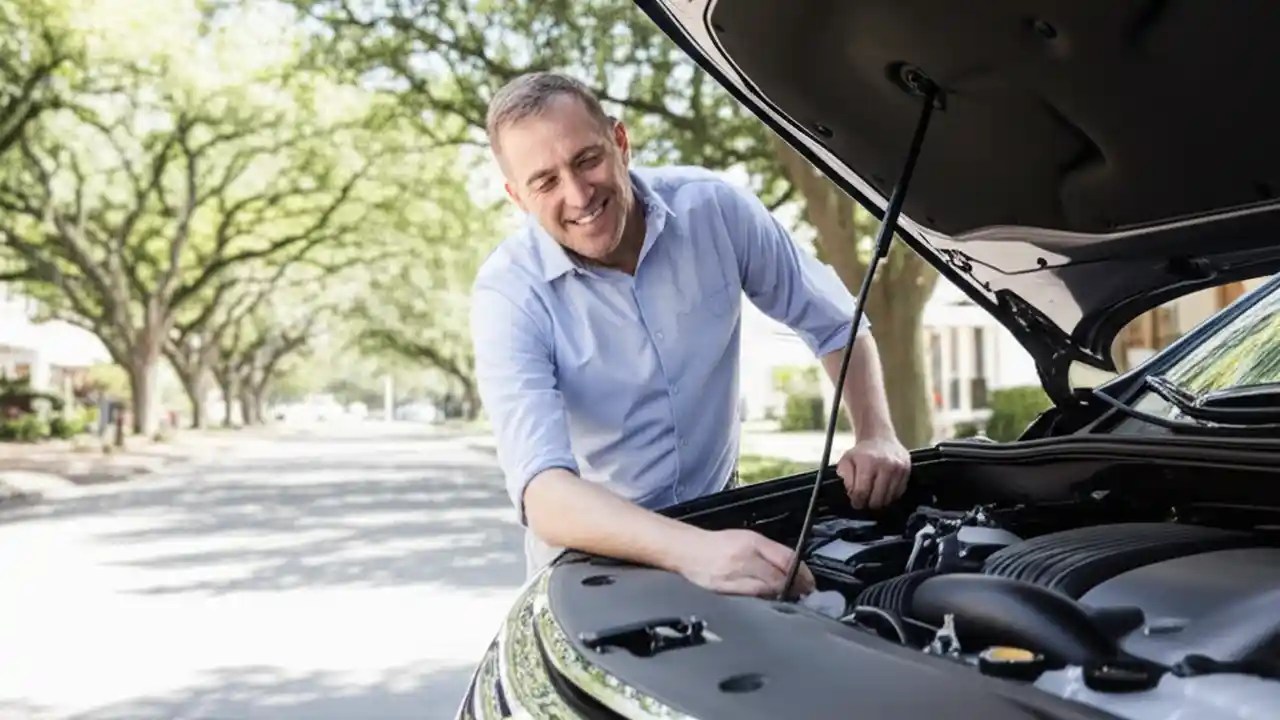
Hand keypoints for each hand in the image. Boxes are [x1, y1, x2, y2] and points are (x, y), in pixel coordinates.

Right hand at [674, 529, 815, 598]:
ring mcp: (733, 576)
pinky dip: (764, 600)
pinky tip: (769, 600)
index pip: (785, 558)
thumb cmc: (718, 544)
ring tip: (789, 597)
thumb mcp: (747, 539)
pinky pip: (751, 598)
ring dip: (781, 596)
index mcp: (751, 542)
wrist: (686, 551)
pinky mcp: (725, 591)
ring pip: (766, 591)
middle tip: (804, 593)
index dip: (802, 572)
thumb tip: (794, 568)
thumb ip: (770, 552)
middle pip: (778, 577)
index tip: (810, 581)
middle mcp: (744, 558)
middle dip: (795, 587)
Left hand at [836, 435, 910, 509]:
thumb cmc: (862, 452)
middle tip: (865, 502)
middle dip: (869, 504)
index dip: (857, 502)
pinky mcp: (907, 470)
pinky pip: (899, 493)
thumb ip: (847, 479)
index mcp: (868, 463)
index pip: (862, 492)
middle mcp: (885, 465)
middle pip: (877, 499)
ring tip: (874, 495)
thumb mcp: (846, 461)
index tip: (856, 503)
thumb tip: (853, 494)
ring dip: (880, 500)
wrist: (880, 437)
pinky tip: (883, 490)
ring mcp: (898, 469)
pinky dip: (890, 495)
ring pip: (889, 498)